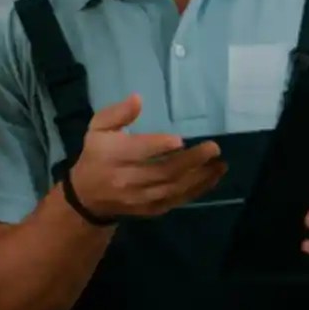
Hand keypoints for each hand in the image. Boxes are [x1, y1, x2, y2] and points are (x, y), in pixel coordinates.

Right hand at [68, 94, 226, 219]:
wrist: (88, 197)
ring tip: (220, 164)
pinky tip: (212, 178)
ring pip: (174, 189)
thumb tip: (138, 99)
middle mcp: (127, 179)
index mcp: (113, 155)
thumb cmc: (97, 155)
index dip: (159, 146)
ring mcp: (141, 198)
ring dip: (200, 177)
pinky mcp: (151, 209)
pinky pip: (177, 200)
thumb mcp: (98, 128)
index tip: (181, 140)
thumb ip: (117, 113)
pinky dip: (197, 190)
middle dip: (191, 161)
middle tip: (213, 148)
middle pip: (163, 172)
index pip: (138, 152)